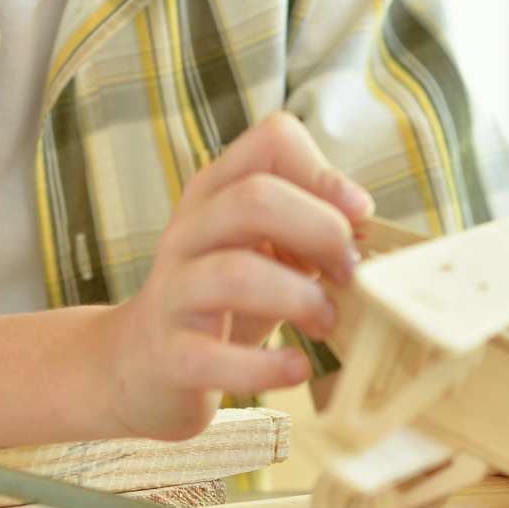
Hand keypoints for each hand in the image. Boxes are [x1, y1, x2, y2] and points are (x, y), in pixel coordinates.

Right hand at [101, 111, 373, 439]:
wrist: (142, 366)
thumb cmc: (222, 302)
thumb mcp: (263, 250)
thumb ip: (309, 229)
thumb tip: (366, 223)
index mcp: (216, 191)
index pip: (272, 140)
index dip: (324, 173)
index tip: (358, 216)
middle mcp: (189, 230)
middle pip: (256, 198)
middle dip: (322, 231)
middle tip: (350, 273)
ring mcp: (173, 291)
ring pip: (236, 273)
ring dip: (301, 299)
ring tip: (327, 321)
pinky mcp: (169, 355)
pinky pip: (215, 357)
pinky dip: (268, 366)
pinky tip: (296, 368)